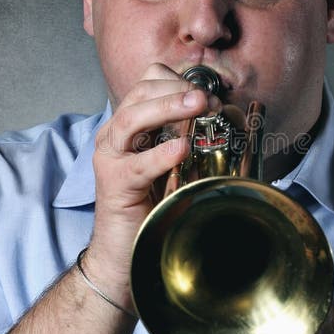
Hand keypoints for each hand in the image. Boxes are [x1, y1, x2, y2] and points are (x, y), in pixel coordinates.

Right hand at [83, 63, 220, 309]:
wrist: (124, 252)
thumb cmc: (151, 205)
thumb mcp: (172, 162)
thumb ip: (185, 135)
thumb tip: (221, 114)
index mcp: (130, 124)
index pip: (149, 82)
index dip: (180, 81)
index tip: (211, 92)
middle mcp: (115, 135)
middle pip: (141, 93)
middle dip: (178, 90)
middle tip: (208, 98)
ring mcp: (111, 158)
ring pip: (133, 119)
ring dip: (168, 108)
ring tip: (198, 107)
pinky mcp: (114, 185)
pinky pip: (137, 165)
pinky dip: (161, 154)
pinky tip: (182, 149)